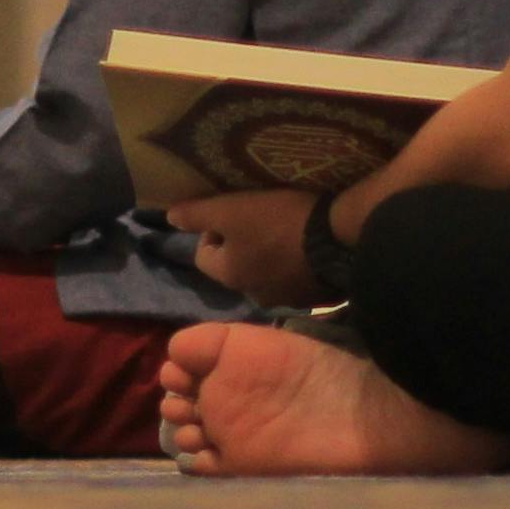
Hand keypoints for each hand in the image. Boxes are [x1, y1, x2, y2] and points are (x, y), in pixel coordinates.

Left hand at [167, 190, 323, 308]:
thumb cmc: (279, 223)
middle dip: (241, 245)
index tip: (230, 213)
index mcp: (230, 276)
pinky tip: (308, 246)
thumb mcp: (232, 210)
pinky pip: (295, 279)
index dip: (210, 232)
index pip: (203, 256)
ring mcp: (287, 298)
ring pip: (265, 274)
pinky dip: (295, 264)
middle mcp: (254, 295)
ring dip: (268, 256)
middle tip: (258, 218)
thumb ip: (197, 214)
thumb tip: (170, 217)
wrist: (339, 242)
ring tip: (285, 230)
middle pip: (235, 267)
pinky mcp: (315, 295)